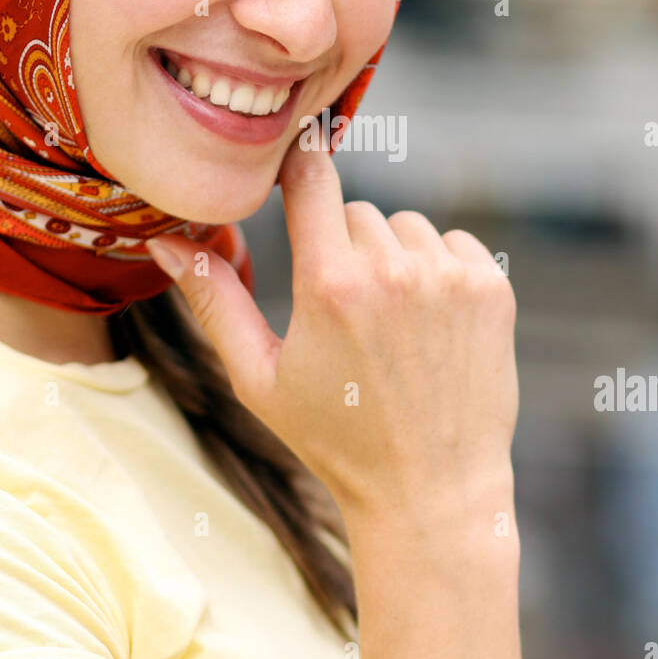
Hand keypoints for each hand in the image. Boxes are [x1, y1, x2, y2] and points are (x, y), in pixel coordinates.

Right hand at [146, 139, 518, 523]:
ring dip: (393, 259)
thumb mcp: (259, 377)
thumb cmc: (334, 440)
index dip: (298, 167)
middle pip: (355, 212)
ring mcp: (450, 277)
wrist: (430, 491)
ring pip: (406, 227)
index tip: (294, 167)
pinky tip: (429, 326)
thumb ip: (214, 300)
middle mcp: (394, 270)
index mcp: (330, 285)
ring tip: (390, 328)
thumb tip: (165, 239)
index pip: (311, 176)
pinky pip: (454, 243)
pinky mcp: (492, 288)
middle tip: (344, 315)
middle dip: (342, 247)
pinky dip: (440, 270)